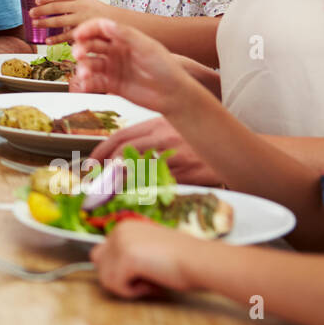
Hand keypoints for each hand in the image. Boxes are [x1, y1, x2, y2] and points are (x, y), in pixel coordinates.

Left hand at [29, 0, 111, 44]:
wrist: (118, 22)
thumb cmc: (98, 11)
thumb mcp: (87, 0)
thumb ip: (71, 0)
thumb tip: (49, 2)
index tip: (37, 0)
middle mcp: (82, 6)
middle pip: (57, 7)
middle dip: (42, 10)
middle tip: (31, 13)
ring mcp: (83, 19)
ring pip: (59, 20)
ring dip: (45, 22)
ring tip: (35, 24)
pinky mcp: (84, 31)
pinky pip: (66, 35)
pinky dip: (56, 38)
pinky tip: (47, 40)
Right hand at [69, 18, 194, 114]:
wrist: (173, 95)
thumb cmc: (166, 68)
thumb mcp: (147, 47)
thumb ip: (126, 35)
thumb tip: (105, 23)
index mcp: (124, 38)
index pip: (100, 28)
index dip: (88, 29)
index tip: (78, 34)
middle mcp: (116, 51)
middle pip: (91, 45)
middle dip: (82, 48)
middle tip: (78, 54)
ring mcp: (112, 68)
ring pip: (90, 64)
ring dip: (83, 67)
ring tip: (84, 74)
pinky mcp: (110, 85)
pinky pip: (93, 82)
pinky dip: (86, 83)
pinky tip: (84, 85)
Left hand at [88, 116, 224, 185]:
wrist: (233, 147)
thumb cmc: (200, 138)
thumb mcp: (173, 128)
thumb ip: (148, 138)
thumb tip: (120, 155)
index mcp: (157, 124)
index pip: (120, 137)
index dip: (100, 151)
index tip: (90, 163)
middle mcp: (165, 138)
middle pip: (124, 154)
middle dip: (104, 170)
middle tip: (95, 183)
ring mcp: (177, 156)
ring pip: (140, 171)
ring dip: (121, 184)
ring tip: (110, 194)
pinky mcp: (191, 174)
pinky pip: (163, 186)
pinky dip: (147, 194)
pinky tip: (139, 200)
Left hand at [92, 219, 201, 297]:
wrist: (201, 261)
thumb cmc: (183, 260)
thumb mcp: (149, 249)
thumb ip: (130, 254)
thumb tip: (109, 273)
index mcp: (124, 226)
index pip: (102, 254)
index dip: (119, 271)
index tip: (142, 274)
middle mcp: (119, 230)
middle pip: (99, 265)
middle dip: (117, 278)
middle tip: (144, 281)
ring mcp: (121, 242)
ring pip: (105, 277)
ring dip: (126, 287)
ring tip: (150, 282)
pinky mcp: (126, 257)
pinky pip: (116, 285)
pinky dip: (133, 292)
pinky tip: (151, 284)